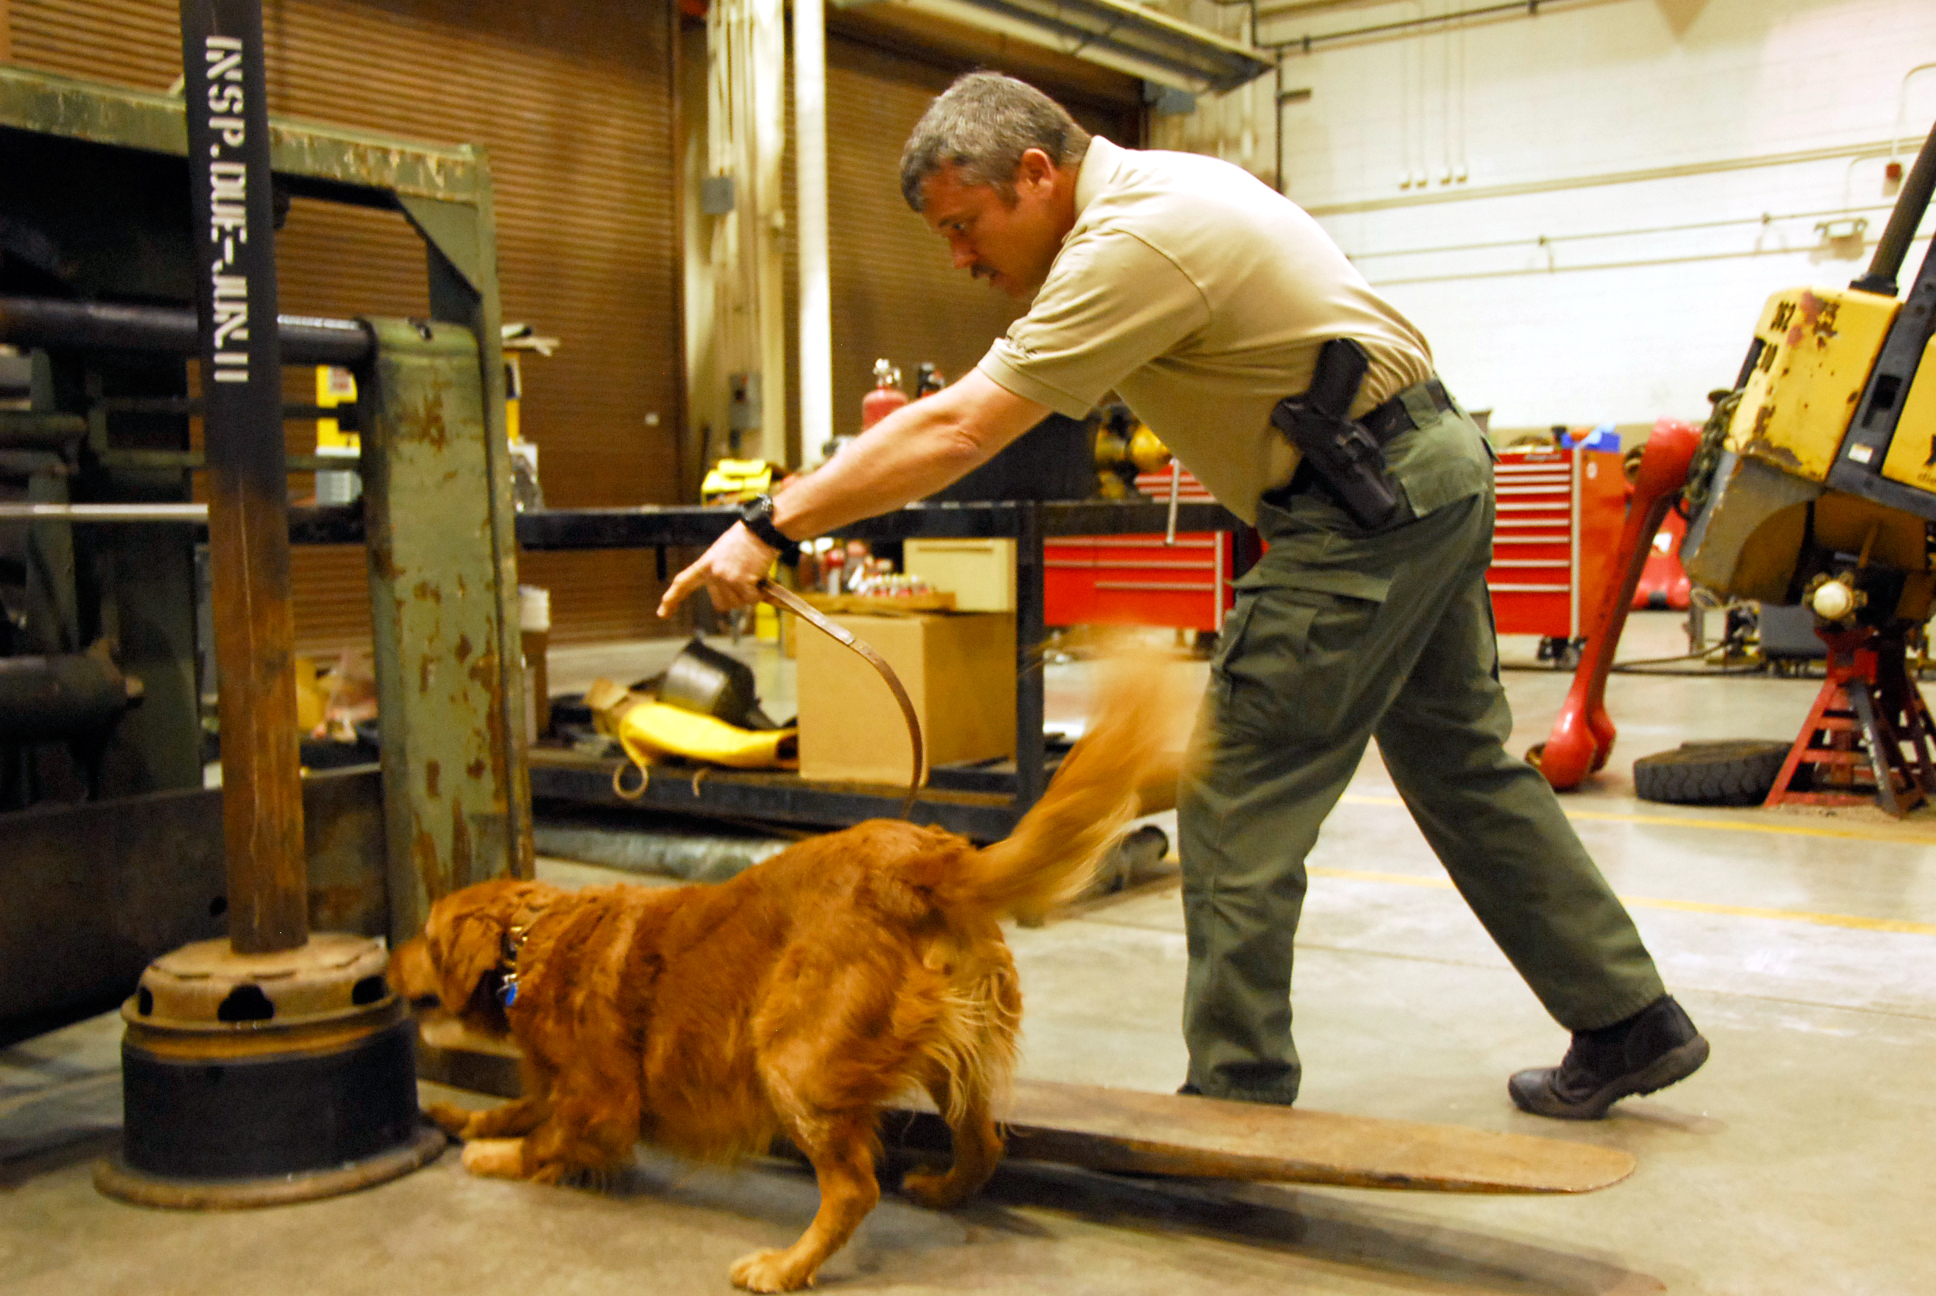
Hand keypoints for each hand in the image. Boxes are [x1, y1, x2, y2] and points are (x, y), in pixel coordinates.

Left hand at [657, 523, 776, 617]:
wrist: (761, 530)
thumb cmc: (746, 540)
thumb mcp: (723, 555)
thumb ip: (718, 573)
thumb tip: (726, 599)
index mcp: (704, 564)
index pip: (683, 583)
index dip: (672, 599)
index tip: (663, 613)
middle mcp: (712, 573)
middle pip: (720, 604)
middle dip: (734, 597)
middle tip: (744, 578)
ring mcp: (726, 578)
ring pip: (738, 603)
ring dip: (748, 594)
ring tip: (752, 574)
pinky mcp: (741, 581)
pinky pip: (751, 599)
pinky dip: (759, 593)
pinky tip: (759, 577)